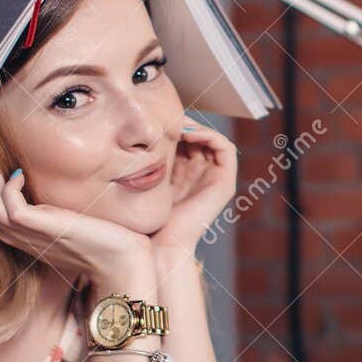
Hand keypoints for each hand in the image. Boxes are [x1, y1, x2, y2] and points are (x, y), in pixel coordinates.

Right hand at [0, 166, 155, 292]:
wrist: (119, 261)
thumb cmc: (94, 240)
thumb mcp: (59, 222)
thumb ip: (43, 209)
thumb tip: (33, 182)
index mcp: (17, 234)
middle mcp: (17, 235)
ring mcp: (29, 233)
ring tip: (3, 173)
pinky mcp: (45, 227)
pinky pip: (11, 207)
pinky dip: (10, 187)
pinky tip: (22, 178)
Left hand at [153, 119, 236, 258]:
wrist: (161, 244)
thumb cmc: (149, 218)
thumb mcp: (145, 180)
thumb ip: (148, 160)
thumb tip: (136, 133)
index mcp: (187, 174)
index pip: (188, 140)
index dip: (176, 126)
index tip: (158, 120)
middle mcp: (204, 175)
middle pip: (201, 137)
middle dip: (186, 124)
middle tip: (168, 118)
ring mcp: (216, 179)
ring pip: (214, 139)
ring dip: (198, 128)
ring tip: (179, 127)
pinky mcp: (226, 183)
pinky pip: (226, 148)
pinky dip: (210, 135)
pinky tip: (188, 136)